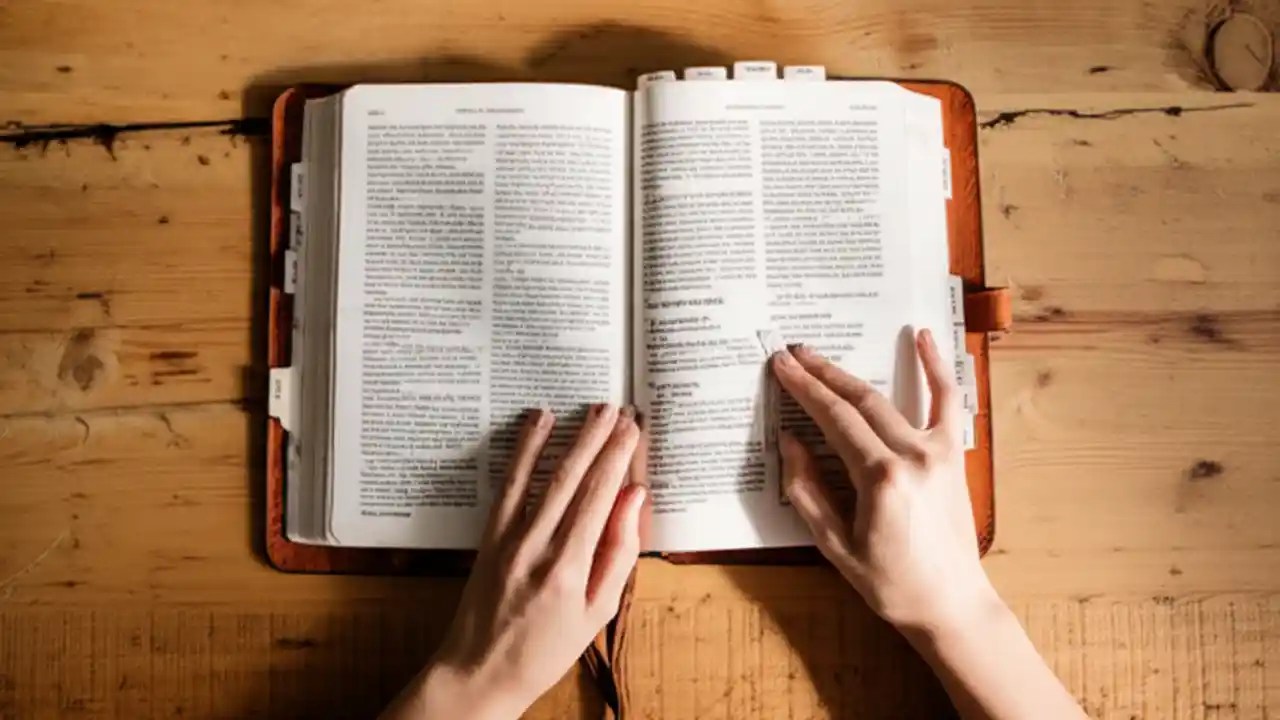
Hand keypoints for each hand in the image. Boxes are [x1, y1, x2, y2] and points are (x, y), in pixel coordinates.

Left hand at [381, 404, 645, 719]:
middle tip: (614, 408)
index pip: (599, 497)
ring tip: (582, 408)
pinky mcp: (489, 535)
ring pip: (539, 474)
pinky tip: (536, 426)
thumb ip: (618, 552)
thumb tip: (633, 499)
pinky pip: (509, 484)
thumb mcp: (597, 611)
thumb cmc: (545, 650)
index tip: (631, 430)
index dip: (617, 458)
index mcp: (568, 568)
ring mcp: (507, 538)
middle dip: (595, 438)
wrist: (480, 671)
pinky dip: (523, 451)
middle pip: (571, 478)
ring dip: (563, 436)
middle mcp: (536, 547)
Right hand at [771, 330, 997, 633]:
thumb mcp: (835, 546)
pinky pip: (949, 402)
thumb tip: (789, 444)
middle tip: (792, 354)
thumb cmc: (891, 584)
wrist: (951, 603)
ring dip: (855, 374)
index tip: (781, 366)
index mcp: (880, 478)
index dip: (804, 389)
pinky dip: (938, 368)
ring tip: (826, 354)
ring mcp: (938, 452)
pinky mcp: (954, 456)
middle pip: (858, 401)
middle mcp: (912, 455)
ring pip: (891, 398)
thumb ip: (808, 492)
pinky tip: (926, 337)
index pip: (833, 419)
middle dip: (821, 374)